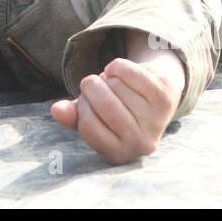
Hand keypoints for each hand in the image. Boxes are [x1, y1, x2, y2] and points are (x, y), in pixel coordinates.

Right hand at [50, 55, 182, 164]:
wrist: (152, 98)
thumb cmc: (116, 109)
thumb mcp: (91, 115)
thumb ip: (72, 116)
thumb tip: (56, 110)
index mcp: (118, 154)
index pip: (87, 124)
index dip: (81, 105)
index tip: (86, 102)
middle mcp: (140, 145)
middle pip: (103, 103)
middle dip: (91, 86)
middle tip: (95, 85)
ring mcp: (156, 122)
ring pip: (115, 85)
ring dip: (107, 77)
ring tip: (114, 85)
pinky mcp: (165, 99)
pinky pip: (129, 72)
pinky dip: (117, 66)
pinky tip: (121, 73)